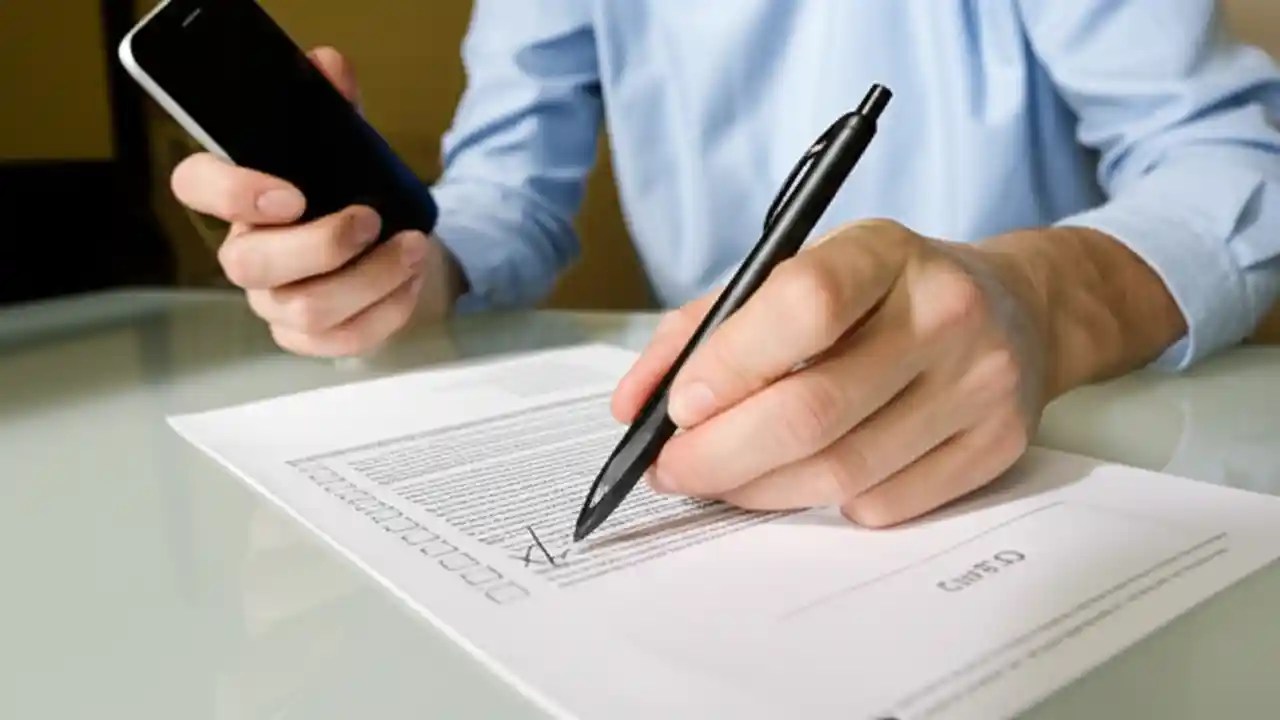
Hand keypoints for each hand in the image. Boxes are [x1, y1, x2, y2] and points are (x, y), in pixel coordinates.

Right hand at [170, 47, 462, 356]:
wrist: (393, 246)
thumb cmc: (354, 194)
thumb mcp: (348, 147)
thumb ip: (337, 109)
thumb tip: (328, 66)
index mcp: (241, 198)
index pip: (195, 186)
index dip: (232, 191)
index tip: (291, 193)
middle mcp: (248, 254)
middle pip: (249, 265)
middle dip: (322, 244)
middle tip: (373, 219)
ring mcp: (275, 303)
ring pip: (306, 309)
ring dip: (372, 277)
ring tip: (414, 247)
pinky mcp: (309, 340)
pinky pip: (342, 340)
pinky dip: (388, 309)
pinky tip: (411, 279)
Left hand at [612, 219, 1052, 526]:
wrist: (1017, 308)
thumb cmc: (880, 291)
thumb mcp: (801, 268)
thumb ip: (708, 326)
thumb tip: (633, 405)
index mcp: (886, 251)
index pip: (805, 305)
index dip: (730, 365)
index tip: (678, 407)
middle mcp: (945, 313)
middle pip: (814, 410)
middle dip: (719, 454)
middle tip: (671, 469)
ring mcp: (979, 385)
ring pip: (841, 472)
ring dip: (757, 489)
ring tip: (718, 479)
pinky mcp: (996, 448)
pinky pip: (880, 504)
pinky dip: (819, 501)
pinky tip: (797, 480)